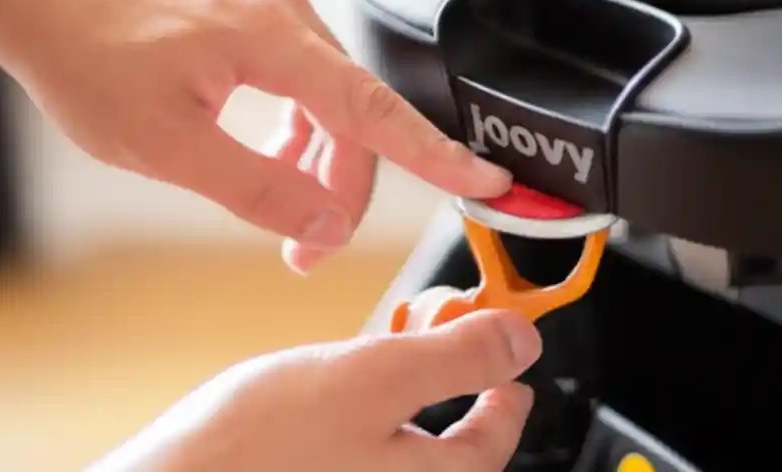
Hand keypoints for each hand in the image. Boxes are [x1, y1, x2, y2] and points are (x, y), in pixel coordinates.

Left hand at [0, 0, 511, 271]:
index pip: (371, 107)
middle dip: (338, 182)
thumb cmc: (79, 57)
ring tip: (273, 198)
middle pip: (348, 106)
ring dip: (313, 149)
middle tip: (305, 251)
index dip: (433, 153)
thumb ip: (257, 190)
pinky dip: (292, 110)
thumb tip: (326, 227)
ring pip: (323, 85)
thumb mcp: (163, 147)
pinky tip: (259, 140)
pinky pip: (295, 59)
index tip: (487, 179)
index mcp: (265, 32)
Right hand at [92, 310, 542, 471]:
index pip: (497, 438)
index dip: (507, 380)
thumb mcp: (376, 378)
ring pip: (402, 443)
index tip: (508, 350)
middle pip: (450, 441)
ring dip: (402, 390)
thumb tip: (522, 341)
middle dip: (446, 374)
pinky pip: (358, 454)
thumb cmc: (259, 448)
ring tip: (378, 344)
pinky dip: (359, 415)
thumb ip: (457, 359)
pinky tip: (329, 388)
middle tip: (431, 327)